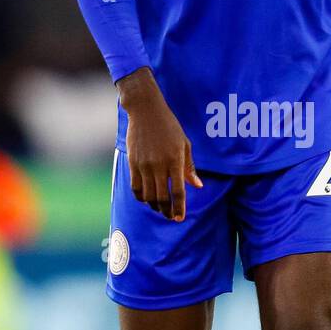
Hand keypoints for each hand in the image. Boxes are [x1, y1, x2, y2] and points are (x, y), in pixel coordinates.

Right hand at [119, 68, 201, 220]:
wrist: (145, 111)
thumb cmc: (169, 126)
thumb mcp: (184, 144)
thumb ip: (190, 167)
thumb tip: (198, 186)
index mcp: (175, 160)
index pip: (178, 191)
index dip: (179, 207)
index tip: (180, 218)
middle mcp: (159, 165)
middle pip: (162, 197)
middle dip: (167, 211)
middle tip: (171, 216)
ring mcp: (144, 165)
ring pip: (148, 195)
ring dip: (154, 206)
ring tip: (160, 208)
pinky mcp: (133, 163)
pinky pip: (135, 187)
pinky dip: (141, 197)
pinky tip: (146, 199)